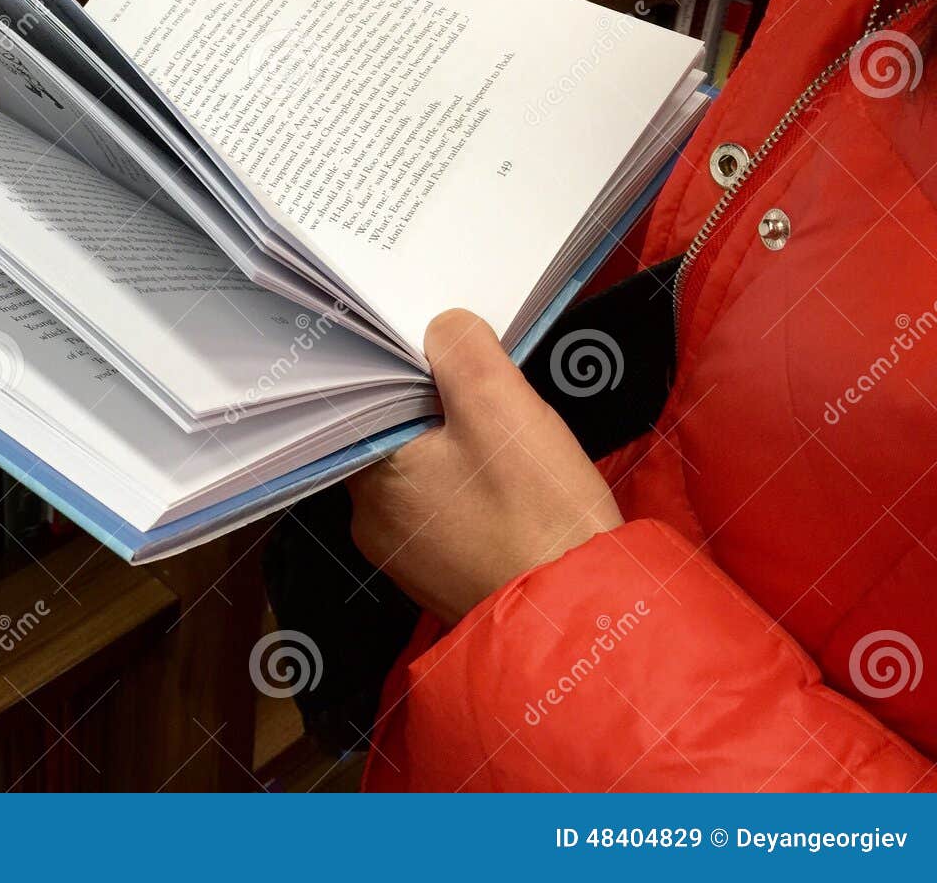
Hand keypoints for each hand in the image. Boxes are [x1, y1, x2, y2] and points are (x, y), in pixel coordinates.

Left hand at [349, 308, 623, 622]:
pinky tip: (508, 481)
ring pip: (422, 469)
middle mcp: (371, 517)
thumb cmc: (536, 516)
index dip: (402, 365)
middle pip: (395, 432)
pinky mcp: (443, 570)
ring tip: (504, 434)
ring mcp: (405, 550)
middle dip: (434, 404)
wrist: (577, 616)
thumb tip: (442, 327)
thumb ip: (463, 351)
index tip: (436, 346)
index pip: (366, 398)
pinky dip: (469, 486)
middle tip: (483, 386)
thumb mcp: (501, 408)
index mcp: (370, 474)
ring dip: (455, 446)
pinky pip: (445, 507)